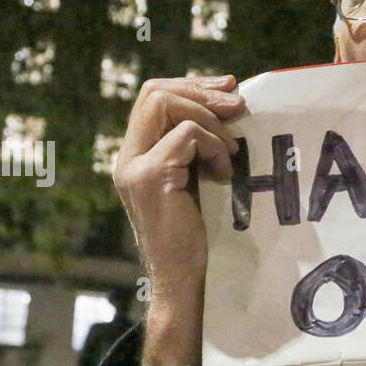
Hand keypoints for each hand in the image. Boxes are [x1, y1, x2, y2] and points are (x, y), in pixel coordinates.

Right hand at [112, 75, 245, 365]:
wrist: (183, 280)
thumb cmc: (195, 238)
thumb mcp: (195, 180)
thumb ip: (198, 145)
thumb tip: (229, 100)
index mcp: (135, 155)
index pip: (151, 96)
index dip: (191, 85)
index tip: (229, 89)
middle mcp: (126, 157)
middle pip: (153, 91)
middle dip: (201, 90)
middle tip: (238, 105)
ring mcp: (134, 167)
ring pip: (164, 104)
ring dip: (209, 119)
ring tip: (230, 150)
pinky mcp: (150, 177)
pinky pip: (186, 135)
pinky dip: (212, 145)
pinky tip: (222, 171)